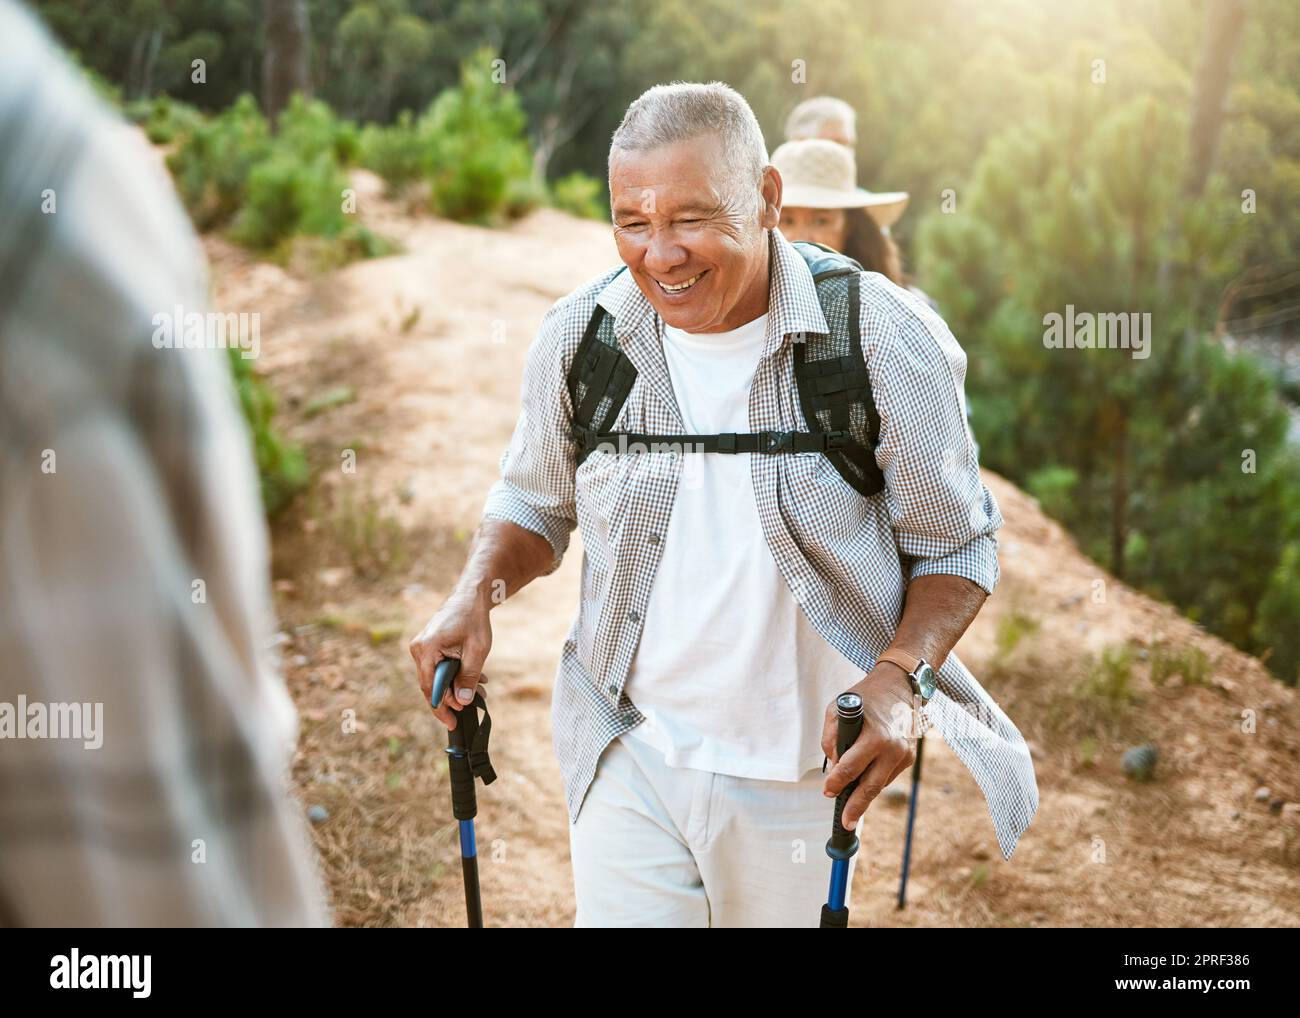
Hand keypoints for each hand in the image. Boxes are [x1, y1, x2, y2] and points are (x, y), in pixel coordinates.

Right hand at [409, 589, 492, 731]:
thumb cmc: (473, 619)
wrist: (470, 597)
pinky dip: (456, 675)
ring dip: (457, 686)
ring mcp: (422, 648)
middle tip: (470, 709)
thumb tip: (463, 701)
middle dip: (452, 698)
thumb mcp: (477, 651)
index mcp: (426, 650)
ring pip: (437, 677)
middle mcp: (419, 650)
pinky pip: (440, 667)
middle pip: (431, 684)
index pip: (430, 687)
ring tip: (480, 691)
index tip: (454, 721)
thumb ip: (469, 676)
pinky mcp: (430, 647)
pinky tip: (477, 679)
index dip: (442, 706)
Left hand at [821, 662, 918, 827]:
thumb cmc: (864, 697)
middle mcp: (893, 748)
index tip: (827, 792)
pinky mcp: (910, 757)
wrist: (898, 685)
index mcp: (875, 736)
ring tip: (851, 807)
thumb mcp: (836, 710)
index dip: (836, 784)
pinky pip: (887, 775)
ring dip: (864, 794)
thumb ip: (831, 739)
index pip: (850, 769)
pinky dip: (875, 778)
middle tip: (846, 823)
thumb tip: (834, 767)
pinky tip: (865, 779)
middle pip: (870, 787)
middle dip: (855, 807)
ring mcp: (904, 755)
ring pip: (880, 784)